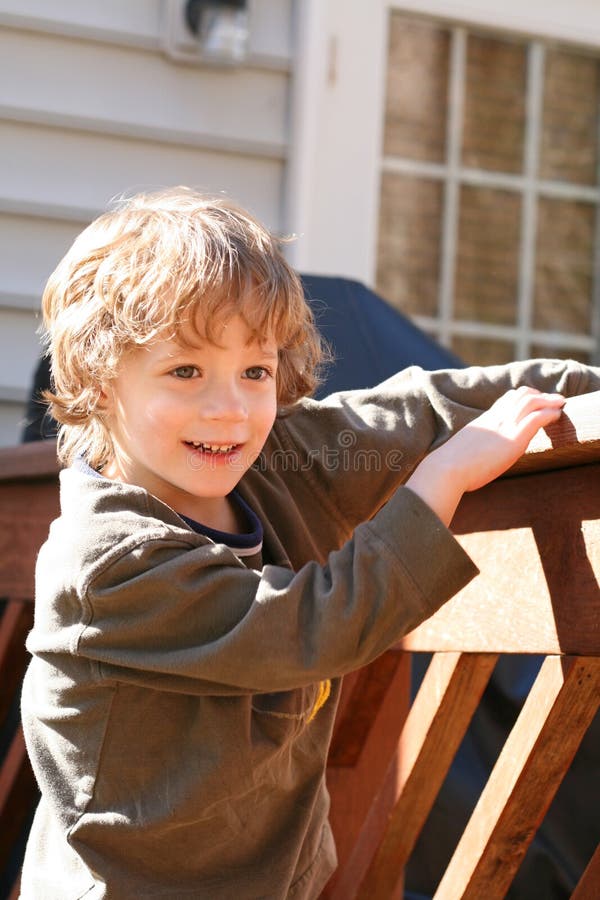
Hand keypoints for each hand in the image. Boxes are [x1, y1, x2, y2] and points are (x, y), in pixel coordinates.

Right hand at [406, 387, 564, 524]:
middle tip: (551, 401)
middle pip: (520, 395)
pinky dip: (549, 413)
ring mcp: (504, 427)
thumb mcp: (462, 452)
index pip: (505, 400)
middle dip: (538, 395)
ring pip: (531, 401)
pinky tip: (557, 415)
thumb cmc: (449, 468)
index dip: (521, 398)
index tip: (533, 402)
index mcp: (483, 422)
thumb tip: (471, 460)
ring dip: (549, 401)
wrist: (446, 469)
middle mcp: (495, 419)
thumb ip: (473, 450)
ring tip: (560, 404)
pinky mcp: (513, 439)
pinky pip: (536, 417)